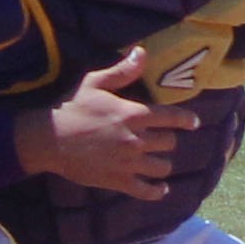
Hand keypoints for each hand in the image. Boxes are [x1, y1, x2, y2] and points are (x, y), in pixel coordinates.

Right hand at [15, 46, 196, 198]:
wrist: (49, 139)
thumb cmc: (73, 108)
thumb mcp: (95, 83)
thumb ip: (122, 71)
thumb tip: (142, 52)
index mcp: (133, 115)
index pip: (172, 118)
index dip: (186, 120)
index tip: (194, 123)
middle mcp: (136, 139)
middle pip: (168, 143)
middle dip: (167, 140)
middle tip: (161, 140)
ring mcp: (128, 162)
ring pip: (162, 166)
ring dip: (162, 163)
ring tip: (158, 161)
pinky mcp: (118, 181)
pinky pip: (146, 191)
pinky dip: (157, 191)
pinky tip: (161, 189)